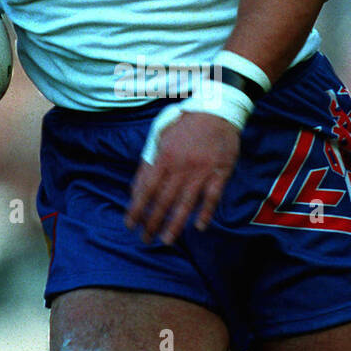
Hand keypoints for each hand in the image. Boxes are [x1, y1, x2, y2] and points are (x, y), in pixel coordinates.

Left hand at [125, 112, 239, 243]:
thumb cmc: (184, 125)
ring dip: (175, 224)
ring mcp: (202, 171)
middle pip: (163, 200)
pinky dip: (206, 212)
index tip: (130, 224)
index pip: (145, 189)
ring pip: (186, 203)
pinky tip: (200, 227)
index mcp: (163, 157)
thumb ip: (147, 163)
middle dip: (152, 222)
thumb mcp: (159, 137)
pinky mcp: (220, 172)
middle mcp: (181, 167)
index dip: (136, 209)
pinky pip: (212, 197)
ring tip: (166, 240)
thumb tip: (135, 189)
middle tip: (145, 239)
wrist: (216, 110)